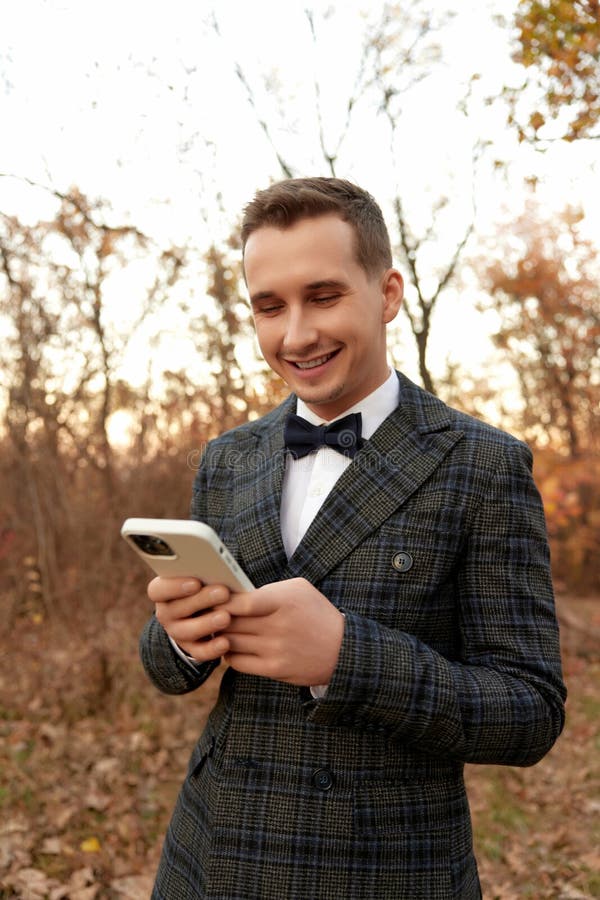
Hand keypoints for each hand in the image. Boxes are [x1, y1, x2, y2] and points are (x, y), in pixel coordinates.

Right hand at [148, 576, 232, 662]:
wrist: (203, 611)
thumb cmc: (204, 584)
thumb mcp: (201, 577)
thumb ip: (205, 573)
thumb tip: (222, 572)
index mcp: (163, 591)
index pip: (158, 590)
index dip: (174, 587)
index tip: (196, 583)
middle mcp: (166, 613)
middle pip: (176, 609)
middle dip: (202, 600)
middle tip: (223, 593)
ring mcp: (177, 632)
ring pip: (187, 631)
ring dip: (207, 624)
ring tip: (226, 617)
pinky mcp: (190, 648)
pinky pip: (198, 652)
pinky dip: (212, 649)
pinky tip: (225, 643)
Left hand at [220, 577, 343, 685]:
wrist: (343, 650)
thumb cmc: (316, 613)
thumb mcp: (299, 589)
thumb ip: (268, 589)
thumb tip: (235, 594)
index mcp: (284, 602)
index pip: (241, 603)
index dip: (223, 601)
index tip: (216, 598)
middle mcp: (279, 627)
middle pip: (231, 623)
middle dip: (216, 617)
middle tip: (208, 613)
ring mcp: (276, 650)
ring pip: (230, 642)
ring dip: (220, 636)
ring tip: (218, 629)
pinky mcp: (274, 669)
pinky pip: (237, 662)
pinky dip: (229, 653)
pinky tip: (232, 646)